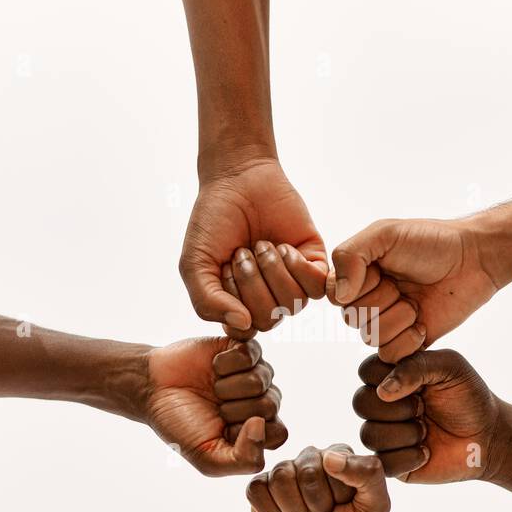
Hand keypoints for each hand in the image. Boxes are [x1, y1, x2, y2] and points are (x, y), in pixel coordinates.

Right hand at [145, 337, 287, 475]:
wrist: (152, 389)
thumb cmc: (180, 425)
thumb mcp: (208, 458)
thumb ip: (243, 460)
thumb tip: (261, 425)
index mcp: (259, 429)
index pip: (278, 434)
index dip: (249, 434)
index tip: (223, 431)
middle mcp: (261, 399)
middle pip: (271, 405)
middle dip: (234, 409)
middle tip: (214, 407)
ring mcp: (254, 372)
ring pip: (261, 379)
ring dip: (227, 386)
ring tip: (212, 387)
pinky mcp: (242, 348)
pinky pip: (250, 353)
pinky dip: (225, 362)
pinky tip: (213, 367)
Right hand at [181, 157, 327, 335]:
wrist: (239, 181)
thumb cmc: (213, 222)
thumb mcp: (195, 264)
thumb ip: (207, 302)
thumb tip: (244, 324)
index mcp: (237, 306)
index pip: (243, 330)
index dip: (232, 304)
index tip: (221, 270)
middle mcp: (267, 299)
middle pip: (269, 319)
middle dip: (251, 283)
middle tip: (241, 252)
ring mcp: (292, 283)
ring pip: (292, 304)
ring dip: (272, 271)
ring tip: (261, 245)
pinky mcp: (314, 264)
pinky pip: (316, 288)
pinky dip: (296, 266)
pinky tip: (283, 246)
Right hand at [247, 445, 389, 511]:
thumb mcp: (375, 508)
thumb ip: (368, 475)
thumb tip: (329, 457)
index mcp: (339, 454)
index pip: (334, 462)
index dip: (340, 493)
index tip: (345, 507)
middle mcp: (309, 458)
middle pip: (306, 470)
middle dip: (318, 504)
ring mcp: (282, 474)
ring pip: (280, 478)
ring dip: (295, 509)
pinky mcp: (258, 490)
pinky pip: (256, 489)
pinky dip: (269, 511)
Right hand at [328, 218, 498, 362]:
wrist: (474, 260)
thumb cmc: (430, 241)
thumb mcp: (384, 234)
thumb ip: (350, 255)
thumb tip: (339, 295)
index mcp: (357, 274)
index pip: (334, 295)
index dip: (357, 287)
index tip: (381, 269)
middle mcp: (368, 299)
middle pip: (351, 318)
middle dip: (382, 300)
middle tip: (405, 283)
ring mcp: (388, 322)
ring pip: (370, 337)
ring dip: (398, 318)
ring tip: (416, 302)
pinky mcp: (407, 342)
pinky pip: (389, 355)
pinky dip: (407, 341)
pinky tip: (423, 323)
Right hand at [352, 351, 501, 482]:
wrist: (488, 437)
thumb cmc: (469, 398)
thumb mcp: (450, 366)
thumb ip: (416, 365)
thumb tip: (383, 390)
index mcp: (393, 376)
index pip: (366, 370)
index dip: (387, 376)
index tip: (420, 383)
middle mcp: (383, 405)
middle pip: (360, 402)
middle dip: (398, 407)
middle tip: (423, 408)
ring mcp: (385, 434)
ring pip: (369, 434)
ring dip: (405, 433)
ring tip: (427, 431)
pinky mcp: (392, 463)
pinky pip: (382, 462)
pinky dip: (408, 457)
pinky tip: (426, 452)